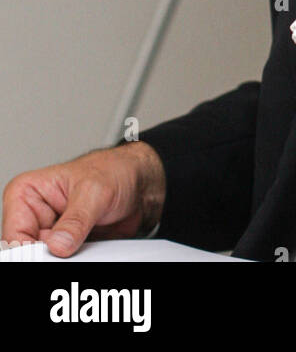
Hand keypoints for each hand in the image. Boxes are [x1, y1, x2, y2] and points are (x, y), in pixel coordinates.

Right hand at [1, 142, 165, 257]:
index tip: (53, 253)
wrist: (140, 183)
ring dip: (67, 261)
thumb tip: (57, 245)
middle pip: (29, 253)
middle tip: (73, 254)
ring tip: (86, 249)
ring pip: (48, 261)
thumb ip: (76, 220)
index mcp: (27, 193)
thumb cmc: (115, 171)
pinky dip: (77, 264)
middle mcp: (34, 215)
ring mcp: (50, 234)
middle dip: (51, 258)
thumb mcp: (95, 191)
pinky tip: (90, 255)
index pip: (15, 234)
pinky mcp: (67, 248)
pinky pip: (65, 265)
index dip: (31, 250)